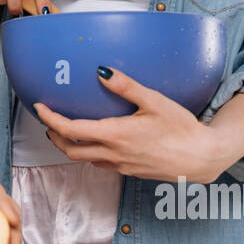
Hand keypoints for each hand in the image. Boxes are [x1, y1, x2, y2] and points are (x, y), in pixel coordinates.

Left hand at [35, 67, 225, 183]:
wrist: (202, 157)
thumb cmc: (182, 129)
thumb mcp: (155, 101)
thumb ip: (126, 86)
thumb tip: (102, 71)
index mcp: (116, 135)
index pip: (71, 130)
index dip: (51, 119)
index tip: (40, 108)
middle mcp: (114, 154)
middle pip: (71, 150)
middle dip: (54, 135)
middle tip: (48, 119)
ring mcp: (121, 166)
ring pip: (85, 160)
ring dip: (71, 146)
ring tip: (67, 129)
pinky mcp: (130, 172)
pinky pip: (101, 164)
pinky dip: (89, 153)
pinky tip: (96, 141)